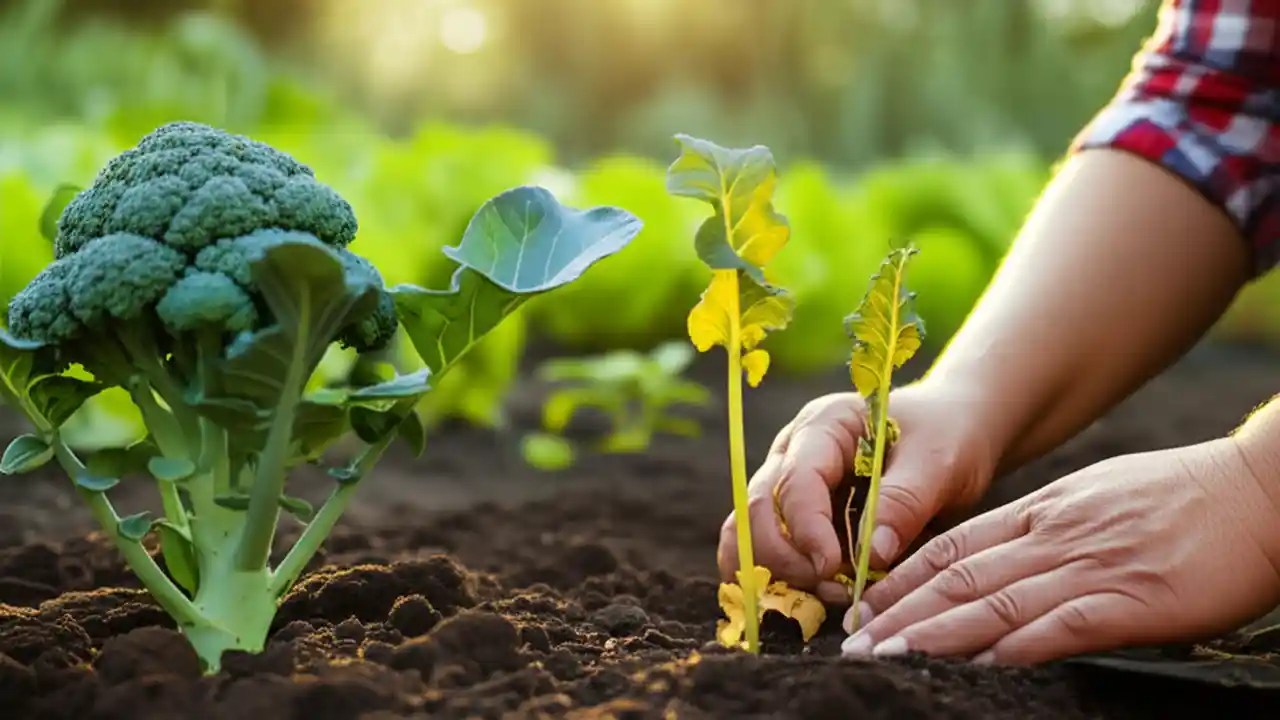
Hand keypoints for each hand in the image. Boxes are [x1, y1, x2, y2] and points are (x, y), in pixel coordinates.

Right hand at [717, 382, 996, 602]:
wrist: (954, 430)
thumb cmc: (946, 435)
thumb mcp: (938, 462)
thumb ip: (904, 502)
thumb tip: (871, 556)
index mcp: (823, 427)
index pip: (795, 481)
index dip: (807, 530)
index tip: (833, 568)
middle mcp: (793, 454)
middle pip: (758, 510)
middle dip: (786, 558)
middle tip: (833, 589)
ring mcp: (789, 485)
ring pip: (750, 535)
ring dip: (779, 573)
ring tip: (830, 596)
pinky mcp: (796, 517)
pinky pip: (770, 553)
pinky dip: (785, 581)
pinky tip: (822, 598)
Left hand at [842, 438, 1279, 663]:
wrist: (1254, 492)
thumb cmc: (1180, 498)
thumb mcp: (1095, 498)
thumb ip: (1045, 527)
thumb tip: (1001, 555)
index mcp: (1043, 511)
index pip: (954, 545)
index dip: (902, 577)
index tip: (863, 604)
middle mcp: (1052, 537)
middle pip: (957, 577)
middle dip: (899, 611)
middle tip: (850, 640)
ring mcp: (1089, 567)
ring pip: (992, 602)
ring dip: (932, 634)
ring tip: (884, 657)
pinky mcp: (1131, 600)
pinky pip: (1060, 627)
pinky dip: (1013, 648)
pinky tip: (976, 667)